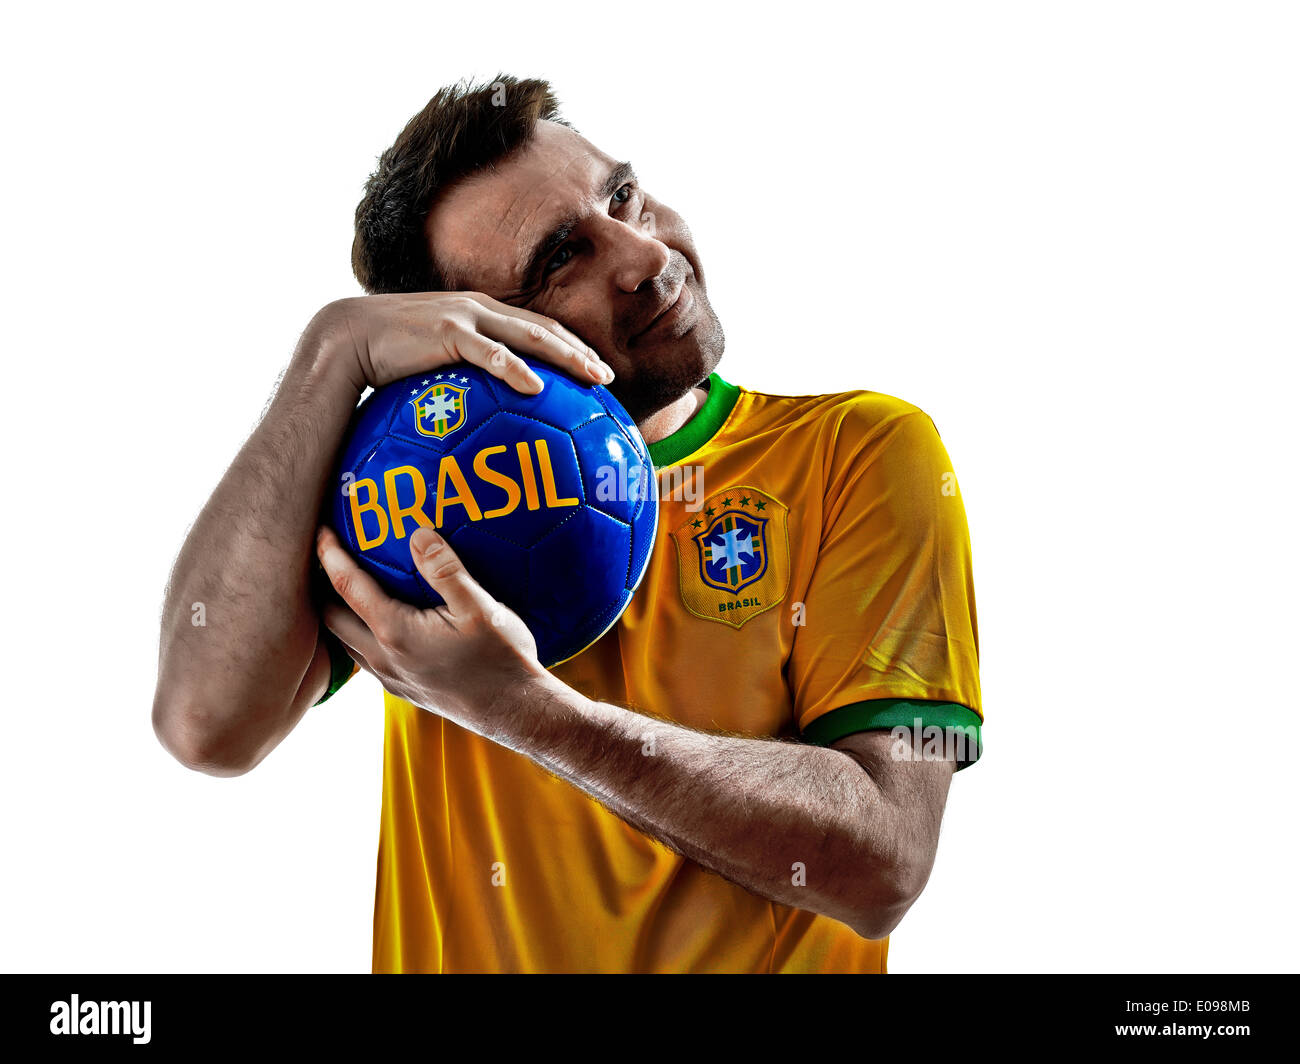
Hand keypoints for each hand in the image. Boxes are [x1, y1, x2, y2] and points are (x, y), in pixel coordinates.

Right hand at [308, 291, 613, 394]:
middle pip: (545, 329)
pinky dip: (516, 368)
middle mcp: (480, 310)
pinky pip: (490, 352)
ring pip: (530, 335)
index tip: (596, 372)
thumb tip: (480, 420)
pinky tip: (537, 387)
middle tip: (609, 380)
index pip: (537, 328)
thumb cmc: (388, 359)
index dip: (570, 347)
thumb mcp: (434, 365)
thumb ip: (462, 380)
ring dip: (567, 357)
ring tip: (594, 379)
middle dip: (581, 352)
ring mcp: (466, 318)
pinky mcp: (447, 332)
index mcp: (481, 315)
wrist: (347, 338)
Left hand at [314, 523, 550, 732]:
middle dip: (322, 586)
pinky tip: (379, 620)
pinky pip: (364, 656)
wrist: (514, 711)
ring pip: (344, 641)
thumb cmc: (500, 659)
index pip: (347, 586)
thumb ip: (445, 570)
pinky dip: (358, 632)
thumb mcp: (479, 607)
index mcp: (395, 632)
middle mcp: (382, 658)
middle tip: (331, 557)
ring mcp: (390, 677)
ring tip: (350, 585)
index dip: (330, 554)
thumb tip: (418, 534)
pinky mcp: (402, 688)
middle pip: (330, 617)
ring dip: (339, 612)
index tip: (322, 530)